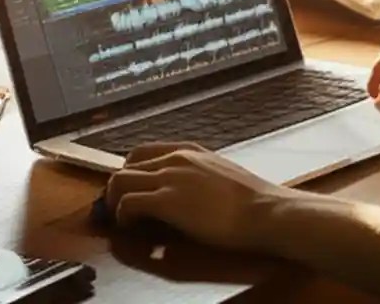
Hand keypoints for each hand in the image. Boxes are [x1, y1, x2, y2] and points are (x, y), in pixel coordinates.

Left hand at [105, 142, 298, 251]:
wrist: (264, 210)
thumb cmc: (254, 199)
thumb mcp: (223, 175)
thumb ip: (201, 176)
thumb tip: (191, 193)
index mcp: (191, 150)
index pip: (145, 151)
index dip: (132, 171)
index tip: (134, 188)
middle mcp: (176, 157)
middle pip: (128, 164)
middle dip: (119, 186)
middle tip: (122, 207)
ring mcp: (170, 177)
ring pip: (120, 180)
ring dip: (115, 201)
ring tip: (123, 219)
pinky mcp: (166, 201)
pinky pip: (127, 203)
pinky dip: (122, 217)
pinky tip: (132, 228)